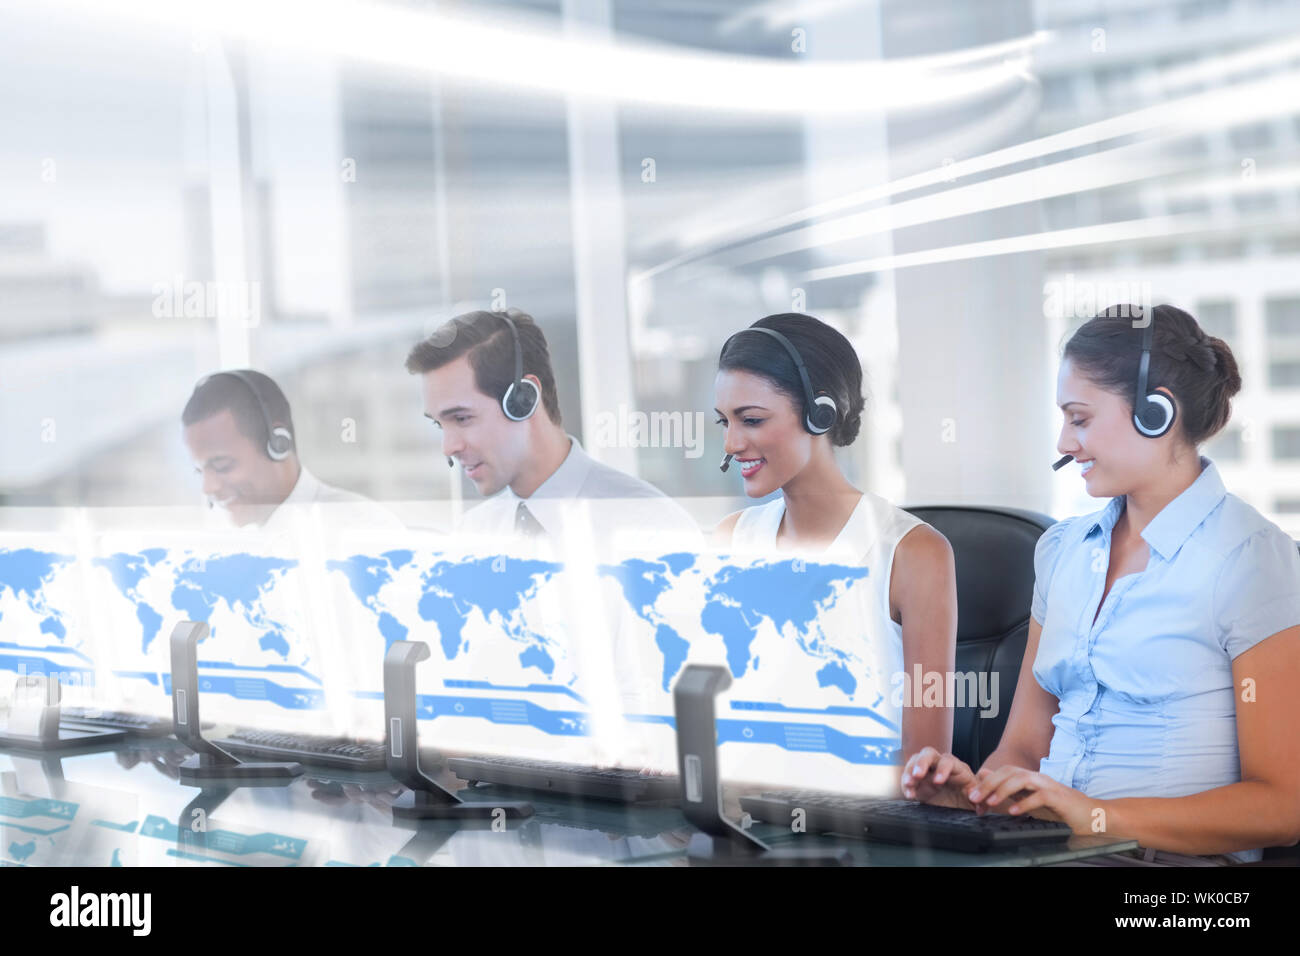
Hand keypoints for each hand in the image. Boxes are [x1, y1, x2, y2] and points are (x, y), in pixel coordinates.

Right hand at [900, 747, 978, 810]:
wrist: (959, 809)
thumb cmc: (969, 801)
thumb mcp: (976, 801)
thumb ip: (979, 799)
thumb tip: (977, 798)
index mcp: (956, 768)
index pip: (948, 762)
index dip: (942, 769)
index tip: (938, 781)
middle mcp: (940, 766)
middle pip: (929, 754)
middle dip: (922, 762)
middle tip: (917, 774)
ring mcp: (927, 772)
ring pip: (915, 761)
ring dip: (910, 770)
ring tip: (908, 783)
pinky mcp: (917, 782)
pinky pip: (908, 777)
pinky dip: (906, 785)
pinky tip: (909, 795)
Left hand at [967, 765, 1099, 832]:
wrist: (1091, 816)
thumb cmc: (1060, 809)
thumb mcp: (1029, 799)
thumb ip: (1009, 789)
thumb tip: (985, 776)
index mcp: (1030, 777)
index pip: (1003, 772)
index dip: (986, 782)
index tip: (972, 797)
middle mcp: (1038, 777)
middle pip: (1009, 772)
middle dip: (989, 783)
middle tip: (974, 797)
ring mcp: (1049, 786)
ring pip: (1022, 779)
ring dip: (1003, 789)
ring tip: (990, 801)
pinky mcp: (1060, 798)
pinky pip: (1040, 796)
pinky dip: (1025, 803)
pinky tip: (1014, 811)